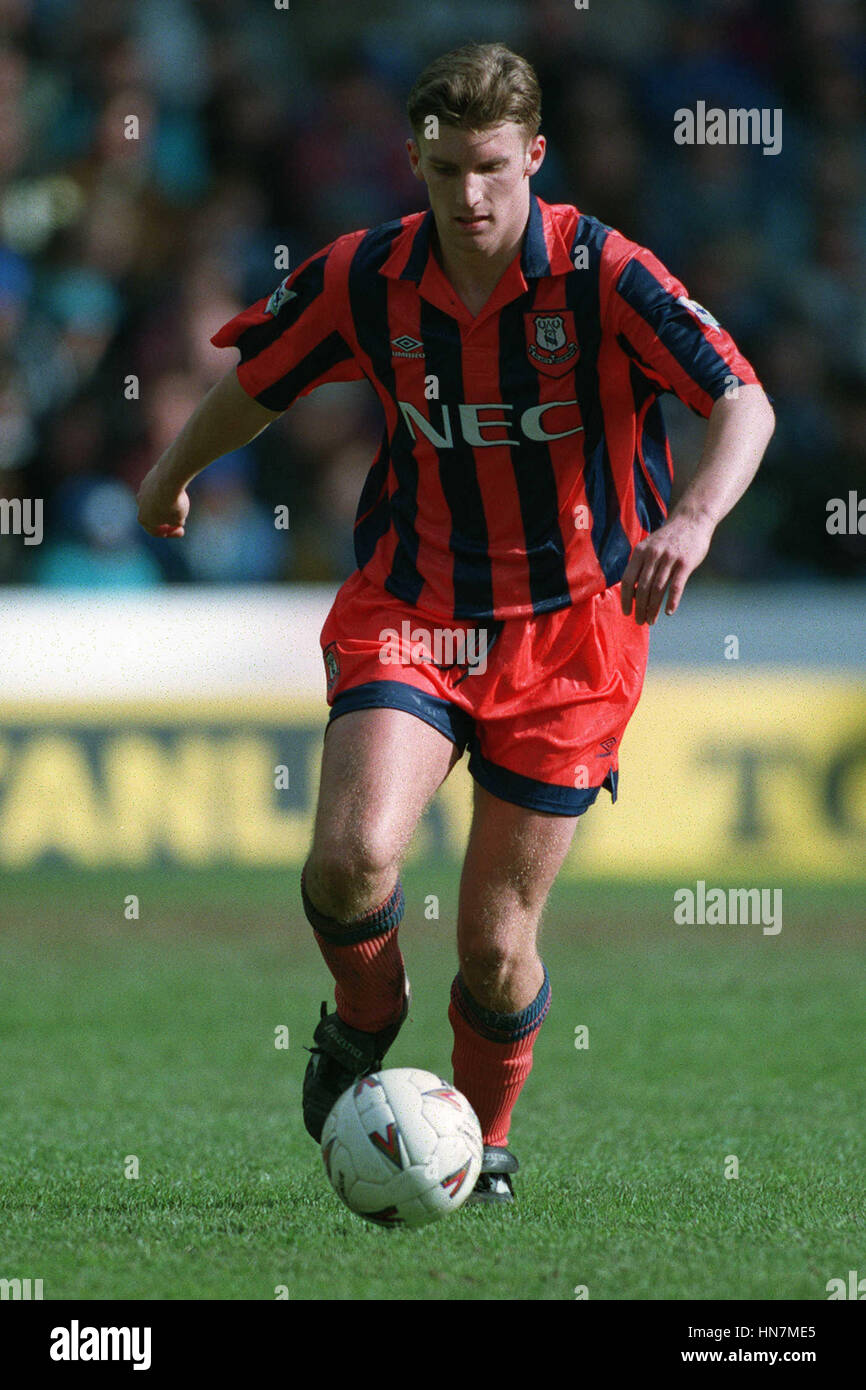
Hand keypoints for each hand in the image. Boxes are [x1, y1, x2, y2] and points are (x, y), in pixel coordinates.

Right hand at [136, 466, 189, 537]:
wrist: (169, 479)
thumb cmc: (173, 503)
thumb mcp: (178, 519)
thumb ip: (175, 522)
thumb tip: (175, 519)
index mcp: (144, 519)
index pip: (155, 531)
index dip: (170, 533)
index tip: (181, 530)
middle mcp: (140, 505)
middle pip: (153, 515)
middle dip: (166, 518)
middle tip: (180, 519)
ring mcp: (143, 491)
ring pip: (155, 500)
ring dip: (166, 503)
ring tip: (179, 503)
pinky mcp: (149, 478)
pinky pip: (158, 488)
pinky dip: (166, 491)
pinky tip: (177, 490)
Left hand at [620, 510, 713, 624]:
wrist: (691, 520)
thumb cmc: (668, 539)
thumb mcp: (649, 546)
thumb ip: (640, 565)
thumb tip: (631, 591)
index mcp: (640, 552)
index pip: (627, 579)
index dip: (625, 598)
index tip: (626, 612)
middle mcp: (653, 555)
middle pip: (642, 587)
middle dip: (639, 608)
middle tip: (639, 621)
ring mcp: (669, 558)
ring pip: (658, 589)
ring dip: (653, 608)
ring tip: (651, 621)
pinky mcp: (685, 563)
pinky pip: (676, 586)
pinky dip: (671, 601)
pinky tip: (669, 612)